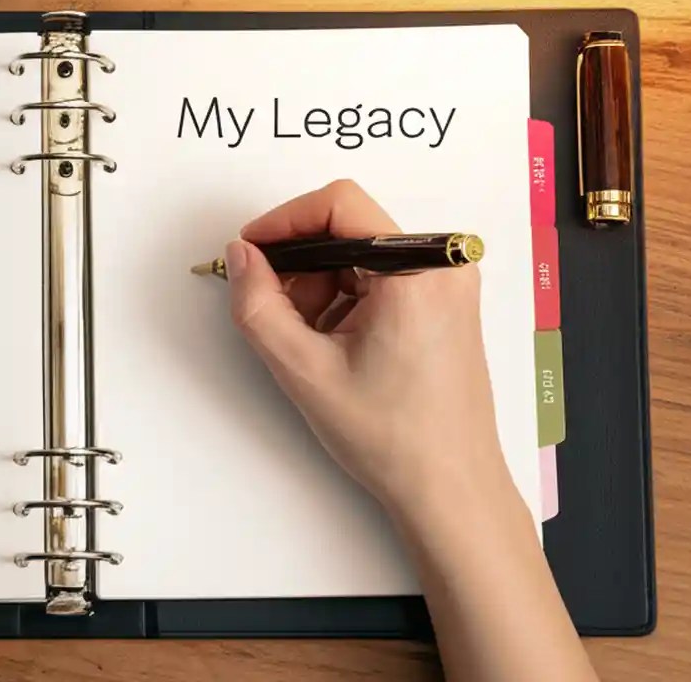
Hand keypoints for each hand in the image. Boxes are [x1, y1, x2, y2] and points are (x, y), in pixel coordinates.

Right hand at [224, 180, 514, 518]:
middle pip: (349, 229)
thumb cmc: (393, 438)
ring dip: (320, 286)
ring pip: (361, 255)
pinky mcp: (444, 304)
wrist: (449, 487)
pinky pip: (381, 277)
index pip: (339, 204)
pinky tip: (335, 346)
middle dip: (300, 264)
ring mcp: (448, 285)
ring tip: (309, 343)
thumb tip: (242, 257)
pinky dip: (345, 300)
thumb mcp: (303, 370)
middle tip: (274, 311)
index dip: (284, 221)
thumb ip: (258, 305)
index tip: (252, 252)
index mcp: (416, 272)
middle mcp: (443, 266)